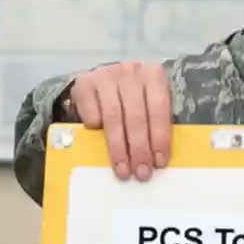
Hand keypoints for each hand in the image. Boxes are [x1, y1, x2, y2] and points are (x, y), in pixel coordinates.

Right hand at [68, 62, 171, 180]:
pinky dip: (97, 131)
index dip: (159, 138)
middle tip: (141, 172)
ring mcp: (106, 75)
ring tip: (123, 170)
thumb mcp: (148, 102)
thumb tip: (157, 159)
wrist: (103, 81)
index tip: (159, 162)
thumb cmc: (133, 97)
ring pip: (114, 118)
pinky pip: (92, 115)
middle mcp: (130, 71)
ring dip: (119, 149)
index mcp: (154, 74)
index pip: (159, 109)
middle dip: (139, 149)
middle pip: (136, 116)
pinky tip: (101, 144)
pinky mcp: (85, 83)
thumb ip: (154, 122)